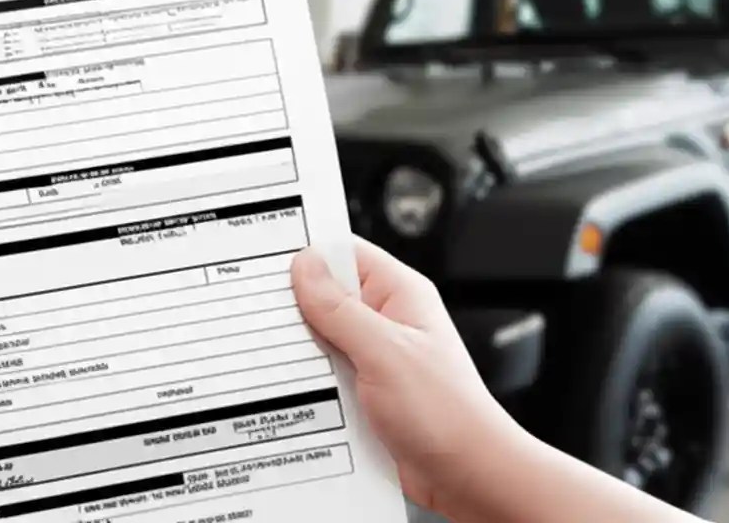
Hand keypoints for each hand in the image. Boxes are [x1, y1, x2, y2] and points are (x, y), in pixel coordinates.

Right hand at [290, 238, 521, 517]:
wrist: (467, 476)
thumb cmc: (446, 412)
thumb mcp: (384, 352)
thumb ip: (340, 309)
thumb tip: (305, 265)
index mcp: (399, 294)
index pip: (345, 253)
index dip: (306, 253)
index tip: (265, 262)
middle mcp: (387, 321)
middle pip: (327, 296)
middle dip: (295, 307)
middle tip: (261, 316)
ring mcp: (375, 357)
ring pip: (321, 339)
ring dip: (301, 350)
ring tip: (275, 356)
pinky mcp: (364, 390)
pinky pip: (325, 374)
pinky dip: (308, 380)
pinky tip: (289, 389)